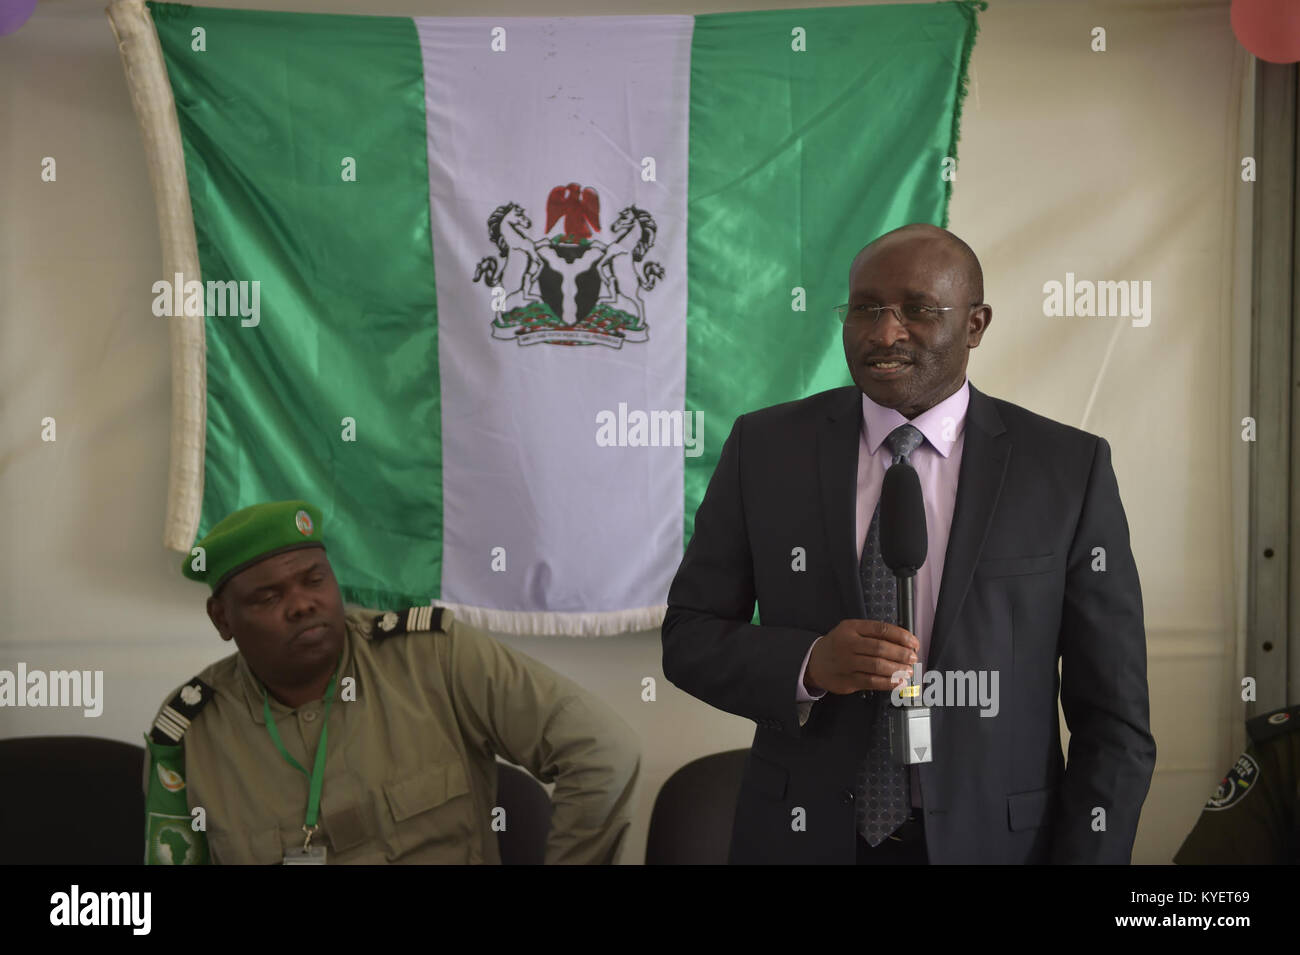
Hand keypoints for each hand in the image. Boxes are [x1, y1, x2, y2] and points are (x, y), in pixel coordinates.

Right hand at [804, 619, 918, 694]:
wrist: (815, 662)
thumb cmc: (838, 645)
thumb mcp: (851, 630)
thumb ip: (872, 633)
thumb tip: (902, 642)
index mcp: (852, 628)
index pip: (881, 629)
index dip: (901, 636)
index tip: (913, 642)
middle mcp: (849, 644)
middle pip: (880, 648)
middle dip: (901, 654)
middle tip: (912, 658)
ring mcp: (848, 663)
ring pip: (877, 666)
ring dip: (897, 669)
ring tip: (908, 670)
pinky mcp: (848, 680)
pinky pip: (872, 682)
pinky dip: (888, 682)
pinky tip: (898, 682)